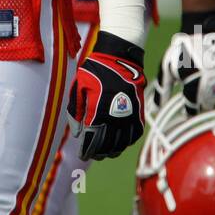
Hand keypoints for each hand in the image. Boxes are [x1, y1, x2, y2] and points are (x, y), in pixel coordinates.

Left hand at [65, 31, 145, 159]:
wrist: (120, 59)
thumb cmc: (95, 72)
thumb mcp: (78, 88)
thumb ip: (75, 112)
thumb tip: (77, 134)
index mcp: (98, 112)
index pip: (92, 141)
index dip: (87, 151)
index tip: (83, 155)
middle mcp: (115, 118)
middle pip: (107, 146)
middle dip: (98, 153)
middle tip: (93, 155)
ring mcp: (129, 116)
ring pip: (122, 143)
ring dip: (113, 151)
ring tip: (105, 152)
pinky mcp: (139, 113)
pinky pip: (134, 135)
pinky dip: (127, 142)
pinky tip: (120, 143)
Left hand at [150, 24, 214, 115]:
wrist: (206, 28)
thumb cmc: (184, 48)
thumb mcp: (168, 66)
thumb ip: (162, 88)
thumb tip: (156, 107)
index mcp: (194, 91)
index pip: (192, 112)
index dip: (189, 110)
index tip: (188, 105)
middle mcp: (212, 91)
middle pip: (209, 110)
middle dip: (204, 107)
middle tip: (200, 96)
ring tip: (212, 92)